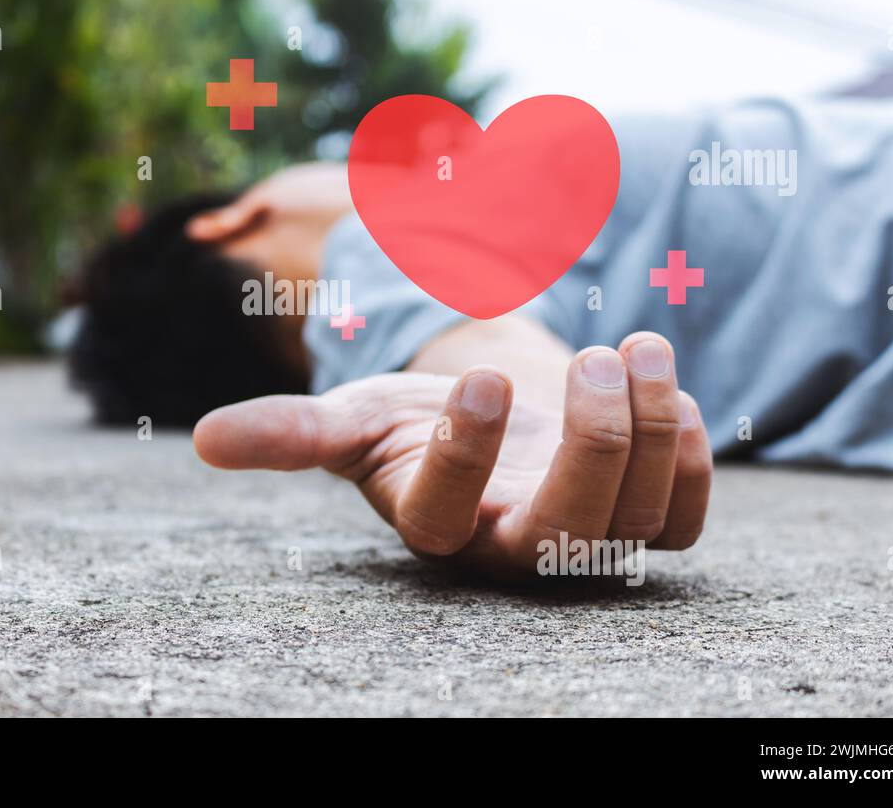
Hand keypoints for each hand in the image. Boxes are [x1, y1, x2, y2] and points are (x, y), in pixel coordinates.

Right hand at [193, 333, 712, 579]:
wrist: (486, 421)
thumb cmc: (410, 422)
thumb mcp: (352, 417)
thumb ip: (289, 433)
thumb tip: (200, 440)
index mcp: (435, 523)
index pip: (443, 515)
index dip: (461, 452)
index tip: (477, 374)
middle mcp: (513, 545)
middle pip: (567, 532)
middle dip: (595, 442)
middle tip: (596, 359)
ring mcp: (585, 536)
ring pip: (641, 518)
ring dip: (652, 429)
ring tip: (637, 347)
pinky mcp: (643, 521)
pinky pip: (688, 519)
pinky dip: (692, 458)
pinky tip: (671, 389)